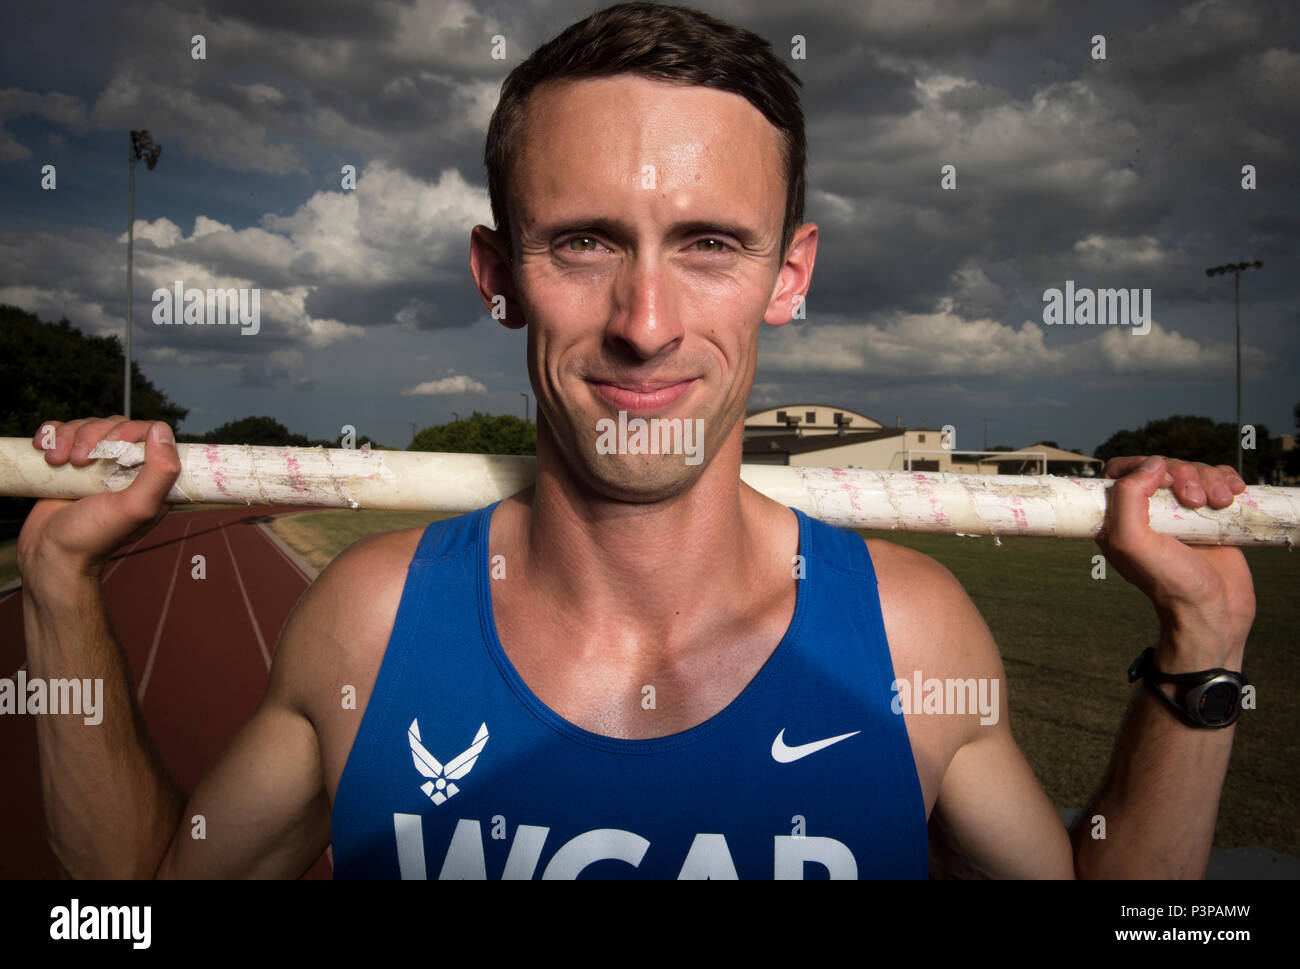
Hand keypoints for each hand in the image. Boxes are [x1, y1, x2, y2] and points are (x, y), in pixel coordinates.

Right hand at [17, 417, 181, 585]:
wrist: (50, 553)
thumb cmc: (94, 537)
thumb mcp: (136, 508)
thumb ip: (160, 473)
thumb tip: (162, 430)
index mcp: (151, 478)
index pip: (150, 433)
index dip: (129, 432)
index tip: (110, 448)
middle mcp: (126, 469)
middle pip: (115, 425)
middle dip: (92, 436)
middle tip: (78, 462)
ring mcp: (96, 465)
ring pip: (87, 426)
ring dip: (68, 437)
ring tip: (58, 462)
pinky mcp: (68, 464)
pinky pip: (62, 432)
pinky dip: (52, 435)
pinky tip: (46, 451)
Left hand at [1096, 455, 1254, 666]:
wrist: (1215, 611)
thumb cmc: (1170, 583)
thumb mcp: (1132, 544)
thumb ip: (1127, 499)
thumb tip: (1153, 464)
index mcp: (1119, 518)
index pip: (1121, 471)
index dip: (1142, 466)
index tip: (1164, 483)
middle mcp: (1148, 513)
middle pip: (1162, 467)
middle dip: (1184, 474)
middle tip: (1196, 502)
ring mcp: (1181, 513)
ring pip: (1192, 471)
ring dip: (1210, 479)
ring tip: (1220, 503)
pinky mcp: (1210, 516)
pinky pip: (1217, 480)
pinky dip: (1227, 480)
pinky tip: (1234, 494)